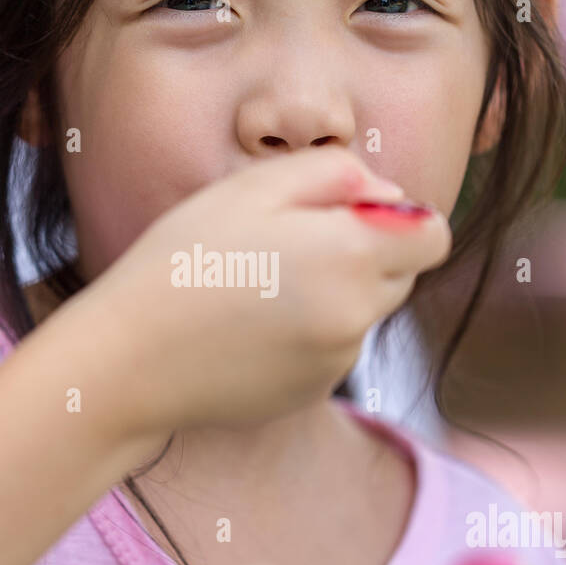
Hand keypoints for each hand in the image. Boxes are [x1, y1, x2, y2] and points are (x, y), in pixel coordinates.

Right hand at [67, 145, 450, 436]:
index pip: (433, 236)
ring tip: (256, 287)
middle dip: (364, 253)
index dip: (399, 217)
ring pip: (364, 313)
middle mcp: (358, 314)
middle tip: (287, 244)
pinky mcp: (313, 391)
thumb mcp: (252, 188)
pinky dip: (307, 335)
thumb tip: (388, 192)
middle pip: (400, 274)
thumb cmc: (184, 260)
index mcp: (352, 254)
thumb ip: (336, 173)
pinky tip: (248, 327)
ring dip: (333, 294)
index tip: (349, 212)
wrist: (131, 359)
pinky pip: (331, 350)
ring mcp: (338, 360)